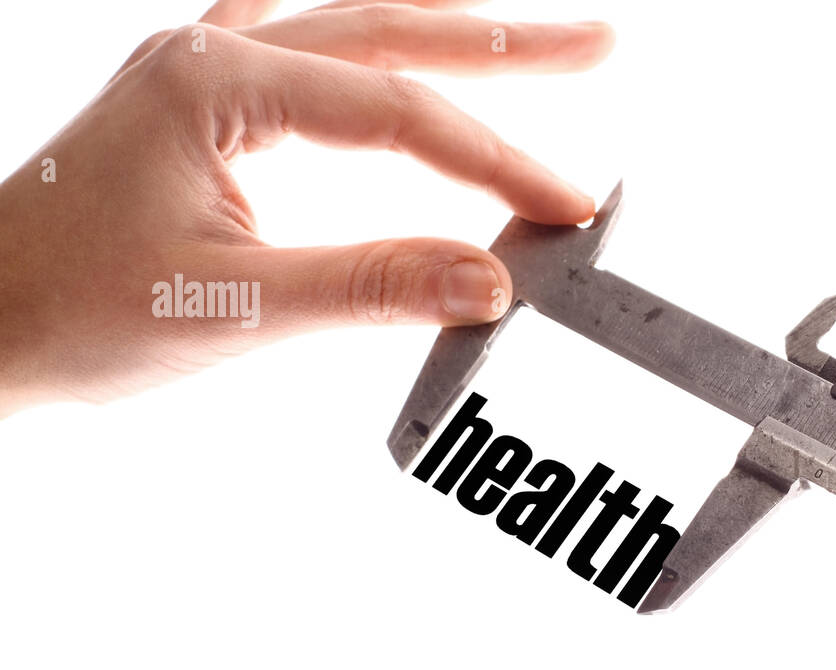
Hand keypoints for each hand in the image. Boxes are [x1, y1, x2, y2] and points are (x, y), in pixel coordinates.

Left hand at [0, 0, 612, 415]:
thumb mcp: (232, 307)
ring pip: (354, 24)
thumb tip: (485, 280)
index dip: (494, 159)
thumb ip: (369, 286)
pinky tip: (408, 37)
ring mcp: (204, 73)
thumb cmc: (69, 311)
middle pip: (390, 28)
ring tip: (535, 40)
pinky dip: (375, 42)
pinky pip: (306, 44)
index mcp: (214, 86)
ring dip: (449, 28)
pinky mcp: (205, 107)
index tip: (568, 207)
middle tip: (602, 46)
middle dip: (506, 42)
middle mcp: (211, 57)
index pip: (394, 112)